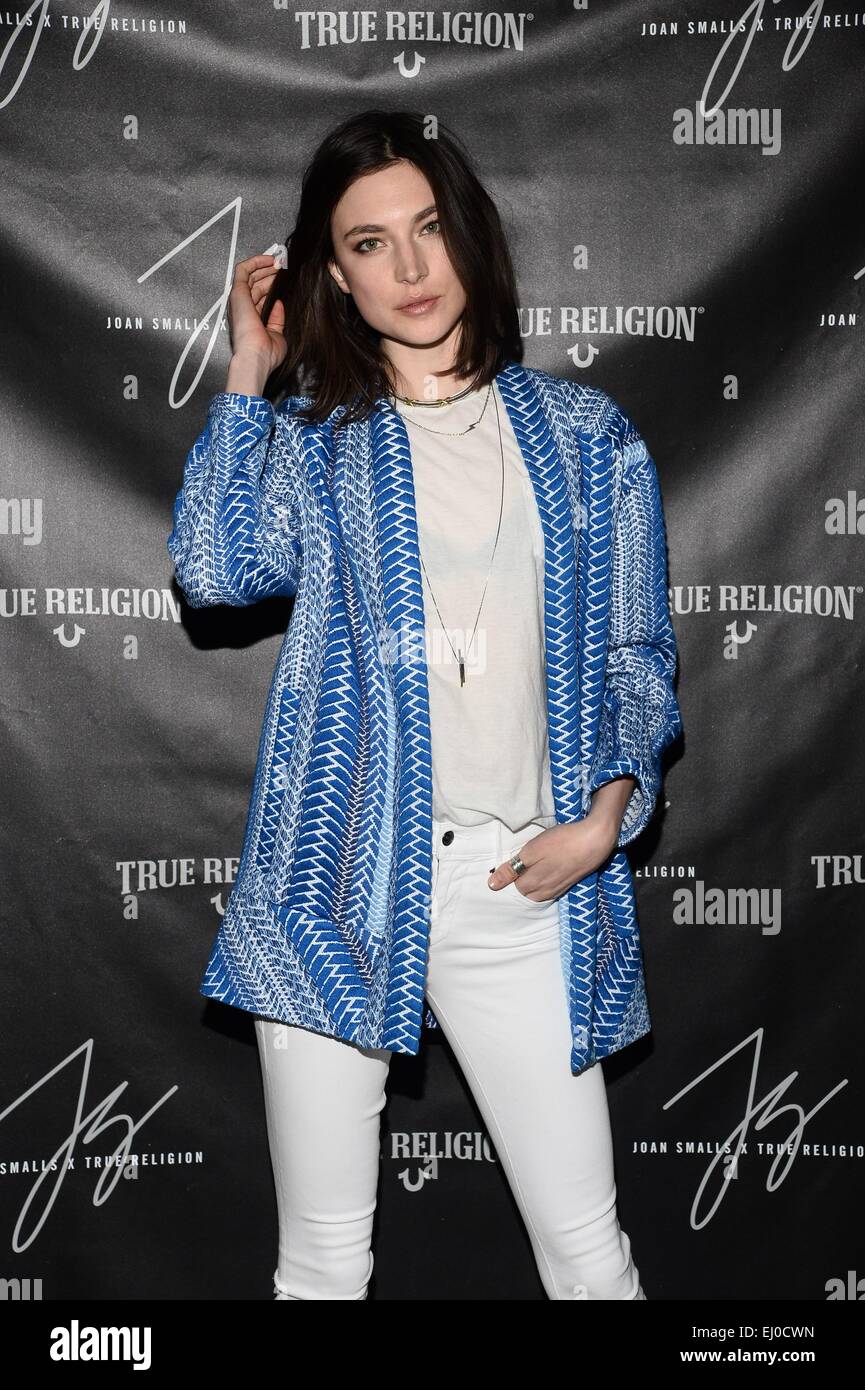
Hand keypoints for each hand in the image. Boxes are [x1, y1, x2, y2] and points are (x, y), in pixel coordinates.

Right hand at [227, 253, 286, 378]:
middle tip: (285, 266)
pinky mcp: (238, 292)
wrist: (257, 356)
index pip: (261, 296)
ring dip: (266, 266)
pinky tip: (269, 259)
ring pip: (251, 275)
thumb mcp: (277, 334)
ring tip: (280, 261)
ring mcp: (240, 300)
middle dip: (271, 273)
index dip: (272, 284)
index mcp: (251, 318)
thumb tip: (278, 304)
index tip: (285, 279)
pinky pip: (243, 270)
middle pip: (257, 284)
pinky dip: (255, 262)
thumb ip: (277, 319)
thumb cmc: (266, 353)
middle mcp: (244, 308)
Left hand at [487, 816, 618, 901]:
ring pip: (538, 893)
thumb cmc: (562, 841)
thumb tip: (492, 885)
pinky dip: (545, 884)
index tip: (512, 859)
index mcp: (533, 883)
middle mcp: (545, 891)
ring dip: (533, 883)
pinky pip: (550, 891)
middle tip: (523, 862)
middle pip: (525, 892)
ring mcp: (558, 889)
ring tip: (535, 866)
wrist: (595, 841)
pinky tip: (549, 871)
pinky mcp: (569, 884)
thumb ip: (512, 869)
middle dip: (521, 881)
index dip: (510, 873)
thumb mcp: (532, 850)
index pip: (513, 887)